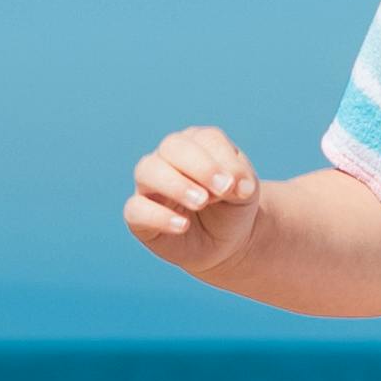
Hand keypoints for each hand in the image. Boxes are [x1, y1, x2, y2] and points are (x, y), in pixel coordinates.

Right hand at [125, 125, 270, 275]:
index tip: (238, 186)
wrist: (226, 241)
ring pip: (147, 171)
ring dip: (175, 185)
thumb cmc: (232, 205)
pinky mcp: (138, 215)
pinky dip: (157, 216)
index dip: (222, 159)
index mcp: (197, 144)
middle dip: (199, 167)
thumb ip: (239, 180)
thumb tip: (230, 184)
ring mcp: (149, 185)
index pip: (205, 139)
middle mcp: (167, 158)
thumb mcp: (245, 191)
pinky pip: (135, 209)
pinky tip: (182, 225)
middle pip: (172, 146)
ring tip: (201, 203)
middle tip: (221, 190)